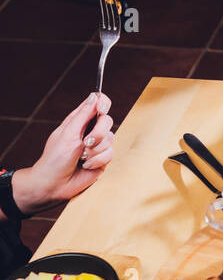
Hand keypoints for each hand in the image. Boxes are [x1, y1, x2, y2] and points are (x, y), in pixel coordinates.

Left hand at [10, 94, 114, 213]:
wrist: (55, 183)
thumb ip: (83, 115)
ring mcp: (97, 145)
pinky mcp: (102, 158)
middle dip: (98, 133)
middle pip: (107, 120)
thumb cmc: (55, 158)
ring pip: (111, 138)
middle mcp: (90, 130)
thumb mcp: (68, 133)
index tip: (102, 110)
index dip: (103, 103)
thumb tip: (95, 96)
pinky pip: (110, 153)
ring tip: (82, 157)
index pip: (98, 103)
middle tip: (85, 142)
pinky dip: (97, 160)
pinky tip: (86, 165)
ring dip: (95, 150)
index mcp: (79, 120)